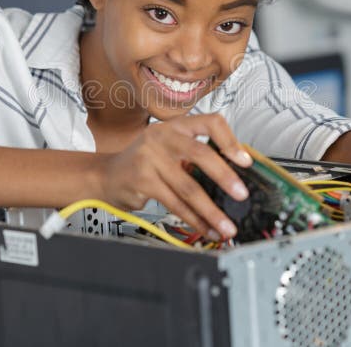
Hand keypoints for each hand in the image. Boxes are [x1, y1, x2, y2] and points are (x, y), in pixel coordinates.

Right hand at [97, 113, 251, 240]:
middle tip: (242, 195)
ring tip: (226, 225)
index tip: (245, 161)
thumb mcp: (168, 149)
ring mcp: (149, 158)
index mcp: (175, 126)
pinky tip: (205, 227)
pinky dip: (193, 219)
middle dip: (225, 178)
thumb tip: (234, 176)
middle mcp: (162, 136)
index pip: (210, 122)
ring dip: (211, 210)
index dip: (230, 141)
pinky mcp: (142, 181)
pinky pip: (175, 203)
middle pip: (201, 154)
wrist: (105, 175)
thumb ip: (195, 155)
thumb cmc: (143, 163)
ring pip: (189, 187)